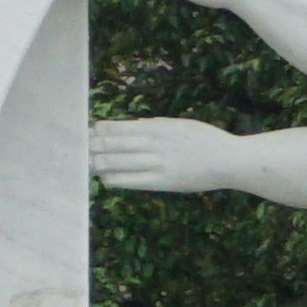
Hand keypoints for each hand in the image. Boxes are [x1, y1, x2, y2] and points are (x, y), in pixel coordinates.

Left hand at [90, 117, 247, 191]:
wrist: (228, 160)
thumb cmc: (205, 140)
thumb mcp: (180, 124)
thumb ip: (155, 125)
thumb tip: (132, 125)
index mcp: (158, 127)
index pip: (119, 127)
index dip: (100, 130)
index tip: (88, 131)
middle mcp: (154, 144)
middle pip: (113, 144)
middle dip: (93, 145)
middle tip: (77, 147)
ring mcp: (157, 164)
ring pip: (117, 162)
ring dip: (98, 162)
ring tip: (85, 162)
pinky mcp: (161, 182)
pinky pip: (130, 181)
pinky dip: (113, 178)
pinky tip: (104, 177)